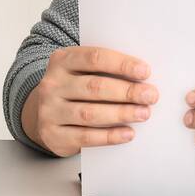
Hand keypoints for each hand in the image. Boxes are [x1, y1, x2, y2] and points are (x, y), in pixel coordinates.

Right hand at [24, 46, 156, 156]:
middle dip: (126, 91)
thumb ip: (105, 71)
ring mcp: (49, 110)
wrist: (44, 116)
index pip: (94, 58)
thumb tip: (142, 79)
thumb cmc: (75, 89)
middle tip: (150, 96)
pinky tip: (128, 133)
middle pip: (94, 87)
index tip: (145, 72)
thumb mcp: (82, 73)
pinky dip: (109, 136)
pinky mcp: (52, 135)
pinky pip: (85, 137)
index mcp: (62, 60)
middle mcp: (52, 84)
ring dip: (121, 113)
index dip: (121, 64)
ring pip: (90, 113)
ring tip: (144, 113)